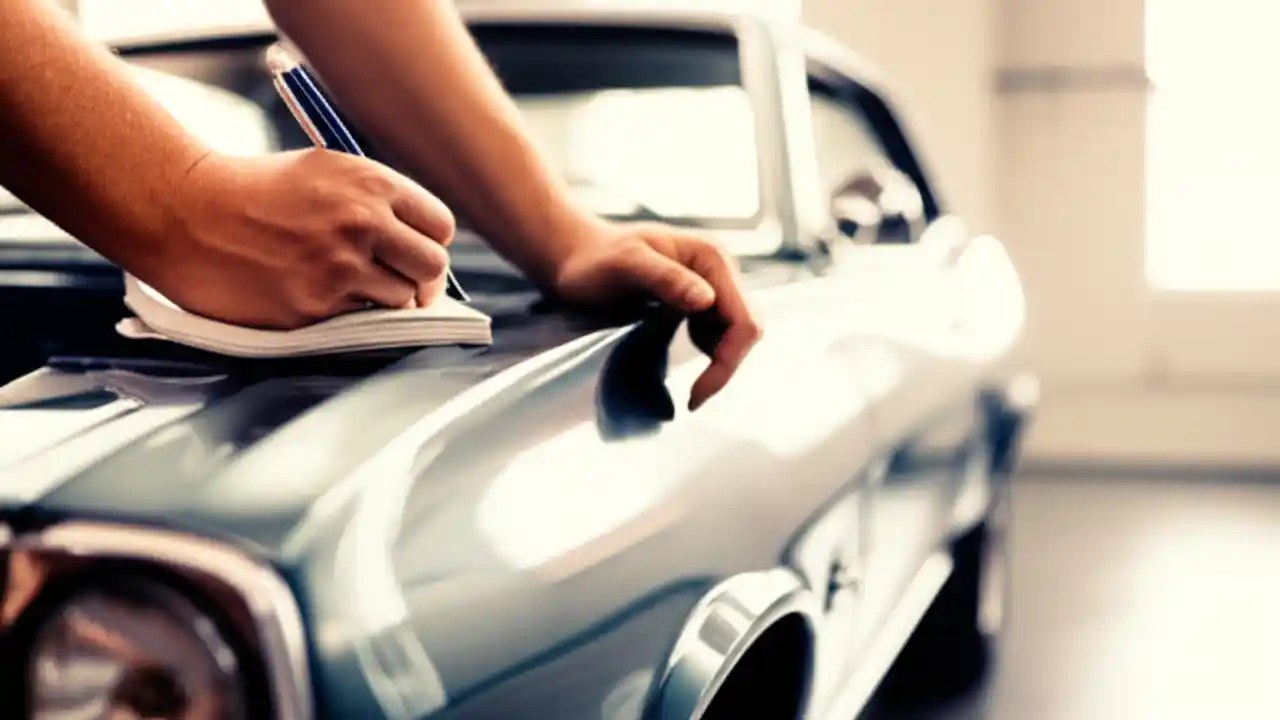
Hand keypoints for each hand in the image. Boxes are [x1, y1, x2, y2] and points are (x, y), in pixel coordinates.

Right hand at [145, 149, 454, 328]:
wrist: (184, 211)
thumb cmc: (253, 191)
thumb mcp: (324, 171)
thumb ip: (376, 200)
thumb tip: (421, 241)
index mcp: (370, 183)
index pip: (440, 225)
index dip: (431, 243)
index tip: (417, 254)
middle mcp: (362, 222)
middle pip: (433, 267)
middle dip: (423, 279)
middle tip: (403, 284)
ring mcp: (340, 267)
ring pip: (401, 300)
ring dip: (385, 300)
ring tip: (350, 287)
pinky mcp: (315, 306)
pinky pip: (360, 321)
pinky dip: (348, 315)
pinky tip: (320, 296)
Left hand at [551, 221, 761, 409]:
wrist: (575, 257)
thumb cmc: (593, 260)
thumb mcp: (625, 266)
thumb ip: (666, 280)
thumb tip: (706, 301)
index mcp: (710, 258)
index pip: (743, 319)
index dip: (728, 361)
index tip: (696, 394)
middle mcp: (718, 270)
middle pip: (746, 329)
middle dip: (726, 366)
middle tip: (693, 399)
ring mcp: (710, 286)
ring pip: (735, 335)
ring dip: (719, 362)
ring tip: (690, 386)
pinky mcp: (698, 302)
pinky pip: (718, 334)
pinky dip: (708, 355)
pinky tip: (681, 359)